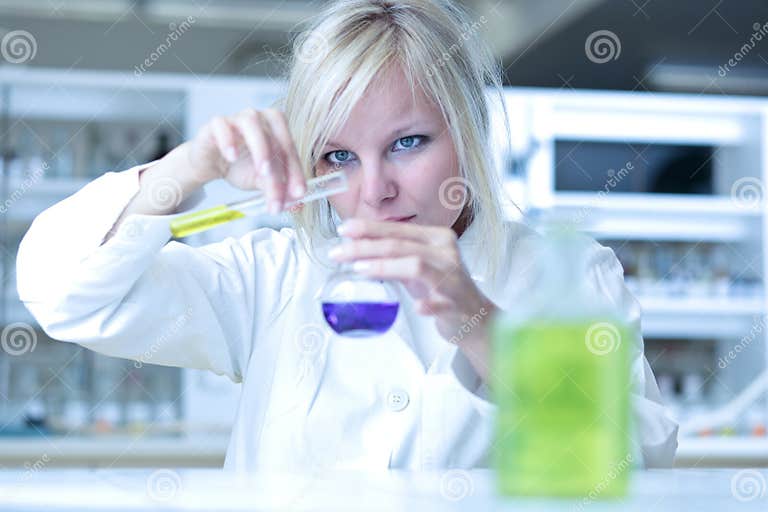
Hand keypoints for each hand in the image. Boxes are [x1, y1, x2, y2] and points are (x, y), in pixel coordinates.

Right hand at [186, 107, 306, 213]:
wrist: (210, 164)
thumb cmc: (239, 166)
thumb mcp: (262, 180)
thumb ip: (279, 187)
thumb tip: (295, 201)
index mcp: (275, 130)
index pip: (289, 147)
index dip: (296, 171)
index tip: (299, 193)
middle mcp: (259, 119)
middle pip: (274, 137)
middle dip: (280, 166)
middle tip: (280, 190)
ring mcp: (236, 119)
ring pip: (252, 124)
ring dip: (260, 148)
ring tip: (262, 172)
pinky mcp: (215, 124)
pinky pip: (221, 125)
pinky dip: (228, 140)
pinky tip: (231, 157)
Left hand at [330, 218, 497, 346]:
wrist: (476, 317)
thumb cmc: (442, 288)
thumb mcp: (416, 267)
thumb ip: (392, 256)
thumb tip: (356, 248)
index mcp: (437, 239)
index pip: (397, 230)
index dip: (368, 228)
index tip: (343, 229)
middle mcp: (446, 253)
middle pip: (400, 245)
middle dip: (365, 247)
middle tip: (338, 252)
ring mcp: (453, 279)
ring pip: (417, 266)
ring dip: (386, 267)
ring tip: (359, 269)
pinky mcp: (457, 304)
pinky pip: (442, 303)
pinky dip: (429, 304)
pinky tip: (417, 307)